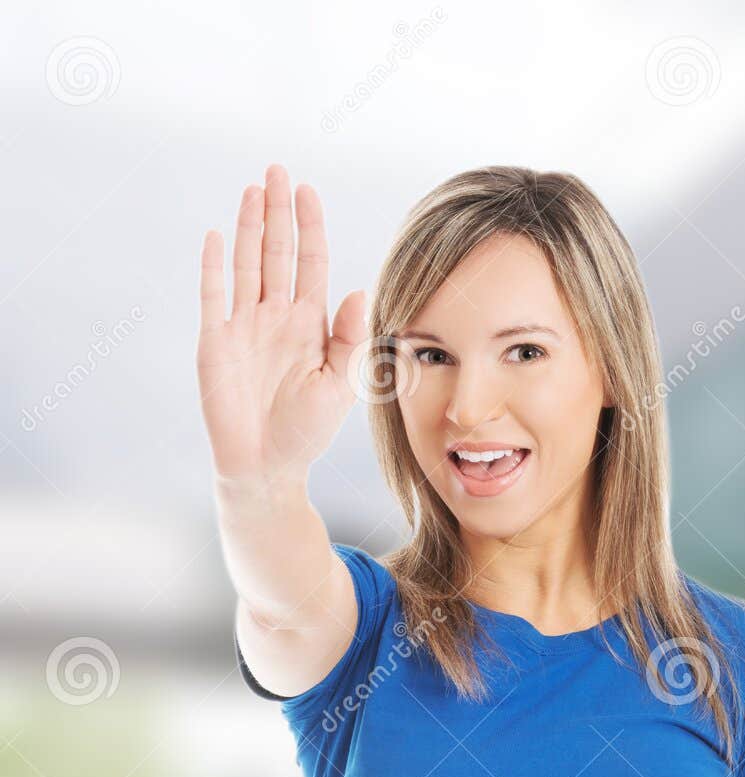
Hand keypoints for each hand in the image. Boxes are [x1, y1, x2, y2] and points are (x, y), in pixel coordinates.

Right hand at [196, 163, 365, 486]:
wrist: (265, 467)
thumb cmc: (306, 433)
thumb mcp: (338, 388)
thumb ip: (349, 340)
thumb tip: (360, 291)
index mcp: (309, 325)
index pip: (311, 264)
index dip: (310, 227)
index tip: (309, 192)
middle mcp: (276, 318)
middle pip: (277, 253)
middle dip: (279, 212)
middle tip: (279, 169)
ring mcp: (243, 326)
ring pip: (247, 264)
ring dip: (250, 226)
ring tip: (255, 188)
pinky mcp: (215, 341)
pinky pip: (213, 295)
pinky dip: (214, 266)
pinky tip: (218, 234)